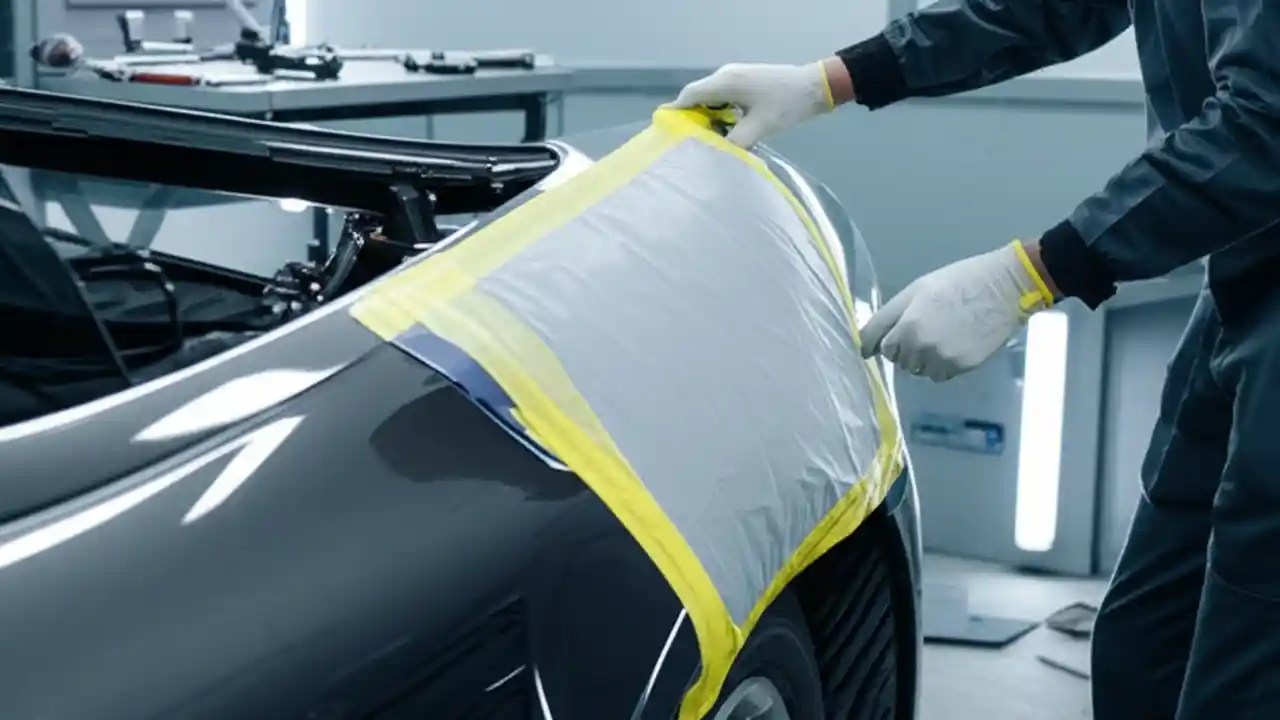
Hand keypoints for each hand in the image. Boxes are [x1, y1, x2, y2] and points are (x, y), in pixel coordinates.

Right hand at [668, 62, 835, 147]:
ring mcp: (736, 76)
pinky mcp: (745, 81)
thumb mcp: (759, 129)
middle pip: (697, 95)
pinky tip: (720, 128)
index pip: (690, 95)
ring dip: (704, 115)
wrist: (816, 87)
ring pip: (710, 96)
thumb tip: (716, 156)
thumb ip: (734, 143)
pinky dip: (717, 111)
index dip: (675, 112)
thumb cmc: (787, 106)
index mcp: (726, 82)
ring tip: (700, 138)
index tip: (664, 129)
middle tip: (681, 140)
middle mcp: (726, 75)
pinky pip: (722, 96)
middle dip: (688, 116)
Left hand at [860, 242, 1054, 381]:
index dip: (886, 340)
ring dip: (923, 359)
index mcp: (907, 325)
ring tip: (941, 336)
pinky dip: (942, 365)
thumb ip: (887, 317)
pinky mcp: (962, 367)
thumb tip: (866, 346)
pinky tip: (954, 345)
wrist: (1004, 288)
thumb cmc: (957, 282)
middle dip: (906, 348)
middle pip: (899, 360)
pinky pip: (940, 374)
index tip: (894, 337)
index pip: (881, 348)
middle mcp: (922, 347)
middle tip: (925, 328)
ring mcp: (943, 359)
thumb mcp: (916, 290)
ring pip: (919, 370)